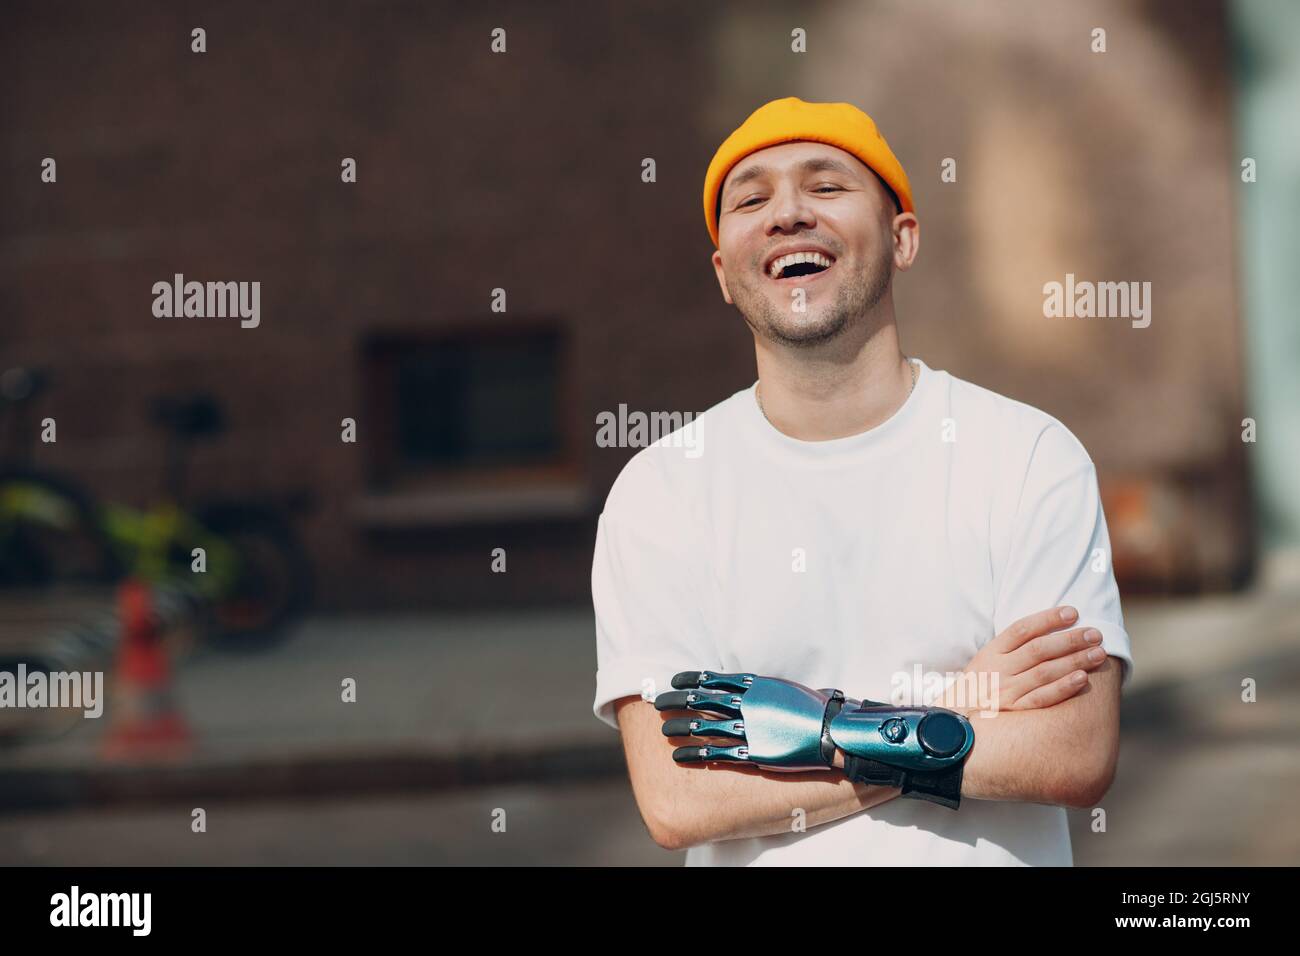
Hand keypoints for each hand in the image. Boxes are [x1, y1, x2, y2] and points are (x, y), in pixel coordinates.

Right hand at [941, 606, 1106, 715]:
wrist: (952, 721)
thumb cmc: (977, 687)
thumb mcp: (984, 661)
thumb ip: (1010, 648)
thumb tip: (1047, 630)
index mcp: (991, 652)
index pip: (1022, 629)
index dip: (1048, 619)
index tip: (1073, 612)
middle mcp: (998, 669)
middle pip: (1038, 649)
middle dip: (1069, 640)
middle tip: (1095, 633)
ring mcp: (1005, 690)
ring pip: (1044, 672)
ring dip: (1073, 661)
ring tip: (1098, 653)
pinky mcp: (1013, 710)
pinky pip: (1041, 698)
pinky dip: (1062, 688)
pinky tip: (1081, 679)